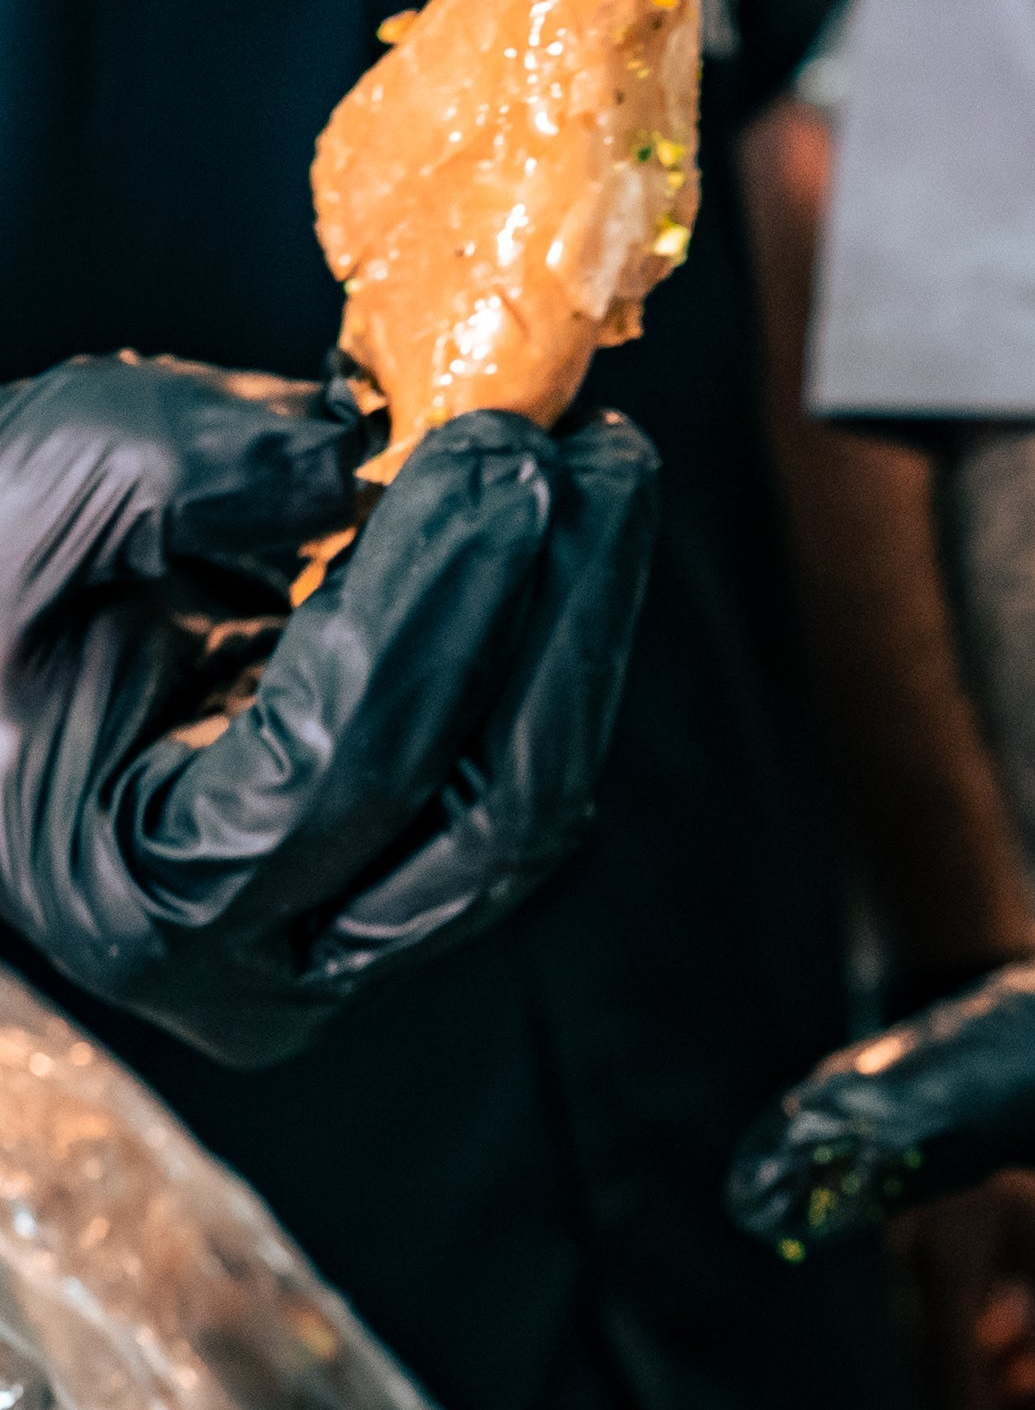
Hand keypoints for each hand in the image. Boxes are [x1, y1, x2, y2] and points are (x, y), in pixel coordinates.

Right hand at [0, 354, 655, 1062]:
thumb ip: (185, 466)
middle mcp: (273, 963)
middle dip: (566, 613)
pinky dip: (550, 651)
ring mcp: (359, 937)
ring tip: (601, 469)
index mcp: (145, 900)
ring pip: (533, 800)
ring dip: (584, 626)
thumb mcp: (27, 495)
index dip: (442, 602)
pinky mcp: (412, 885)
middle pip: (490, 807)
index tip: (509, 454)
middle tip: (603, 451)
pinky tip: (562, 536)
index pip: (341, 759)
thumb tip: (373, 446)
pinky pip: (519, 776)